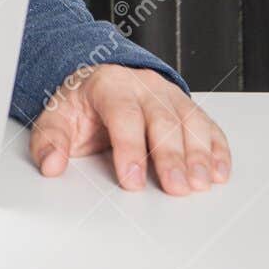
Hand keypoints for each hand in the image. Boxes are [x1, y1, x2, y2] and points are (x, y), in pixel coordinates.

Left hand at [29, 64, 231, 193]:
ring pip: (189, 121)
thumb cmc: (82, 105)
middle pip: (162, 118)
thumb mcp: (56, 117)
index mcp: (108, 84)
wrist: (99, 81)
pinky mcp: (186, 108)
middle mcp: (143, 85)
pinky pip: (206, 125)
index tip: (131, 180)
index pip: (122, 114)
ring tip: (200, 183)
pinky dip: (216, 149)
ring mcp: (168, 95)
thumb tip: (51, 165)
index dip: (129, 148)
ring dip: (198, 154)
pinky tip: (218, 172)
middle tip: (175, 187)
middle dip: (170, 155)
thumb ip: (50, 141)